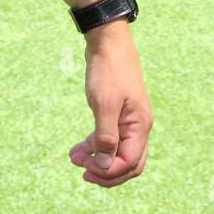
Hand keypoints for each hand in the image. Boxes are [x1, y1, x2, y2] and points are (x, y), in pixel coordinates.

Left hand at [69, 24, 152, 187]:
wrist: (108, 42)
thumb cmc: (108, 71)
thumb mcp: (104, 104)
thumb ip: (105, 137)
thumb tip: (104, 166)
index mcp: (140, 126)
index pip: (129, 163)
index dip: (107, 171)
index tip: (84, 168)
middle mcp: (138, 127)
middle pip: (128, 164)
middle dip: (105, 172)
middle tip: (81, 171)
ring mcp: (129, 121)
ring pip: (117, 152)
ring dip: (97, 159)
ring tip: (73, 157)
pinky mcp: (118, 114)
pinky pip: (110, 139)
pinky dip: (96, 146)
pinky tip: (79, 147)